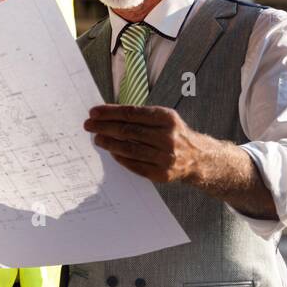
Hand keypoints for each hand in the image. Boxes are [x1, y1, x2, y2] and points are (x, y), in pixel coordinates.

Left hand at [84, 104, 205, 184]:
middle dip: (104, 127)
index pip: (131, 113)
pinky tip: (112, 152)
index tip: (94, 112)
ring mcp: (166, 157)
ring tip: (97, 138)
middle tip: (89, 125)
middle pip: (128, 131)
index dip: (110, 112)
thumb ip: (140, 116)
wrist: (198, 158)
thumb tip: (107, 115)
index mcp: (167, 118)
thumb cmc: (174, 134)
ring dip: (109, 143)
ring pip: (129, 149)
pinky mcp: (162, 174)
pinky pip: (135, 165)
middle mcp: (168, 137)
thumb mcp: (163, 118)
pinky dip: (121, 158)